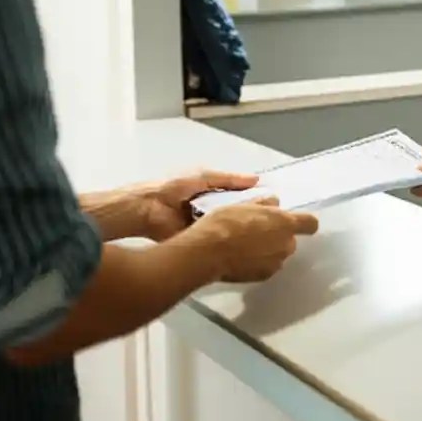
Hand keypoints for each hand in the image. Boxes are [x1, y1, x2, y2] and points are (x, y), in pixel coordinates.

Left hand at [107, 169, 258, 241]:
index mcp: (211, 192)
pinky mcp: (199, 239)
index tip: (273, 204)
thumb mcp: (203, 177)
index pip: (238, 196)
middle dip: (250, 216)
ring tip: (264, 232)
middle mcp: (210, 209)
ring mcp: (205, 225)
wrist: (147, 209)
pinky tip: (246, 243)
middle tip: (273, 221)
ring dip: (240, 228)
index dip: (253, 199)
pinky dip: (226, 240)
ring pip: (228, 226)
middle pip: (235, 212)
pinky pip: (216, 239)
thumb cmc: (173, 189)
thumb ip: (228, 179)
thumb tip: (256, 179)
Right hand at [191, 197, 319, 282]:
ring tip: (247, 247)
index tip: (294, 221)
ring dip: (269, 250)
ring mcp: (276, 263)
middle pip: (291, 240)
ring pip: (278, 254)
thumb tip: (275, 201)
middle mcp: (286, 245)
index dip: (304, 222)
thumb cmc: (226, 222)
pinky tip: (242, 259)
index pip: (310, 223)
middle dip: (279, 237)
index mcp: (285, 223)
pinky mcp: (264, 276)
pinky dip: (259, 263)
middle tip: (258, 232)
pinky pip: (267, 267)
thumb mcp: (243, 205)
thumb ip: (263, 204)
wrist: (208, 252)